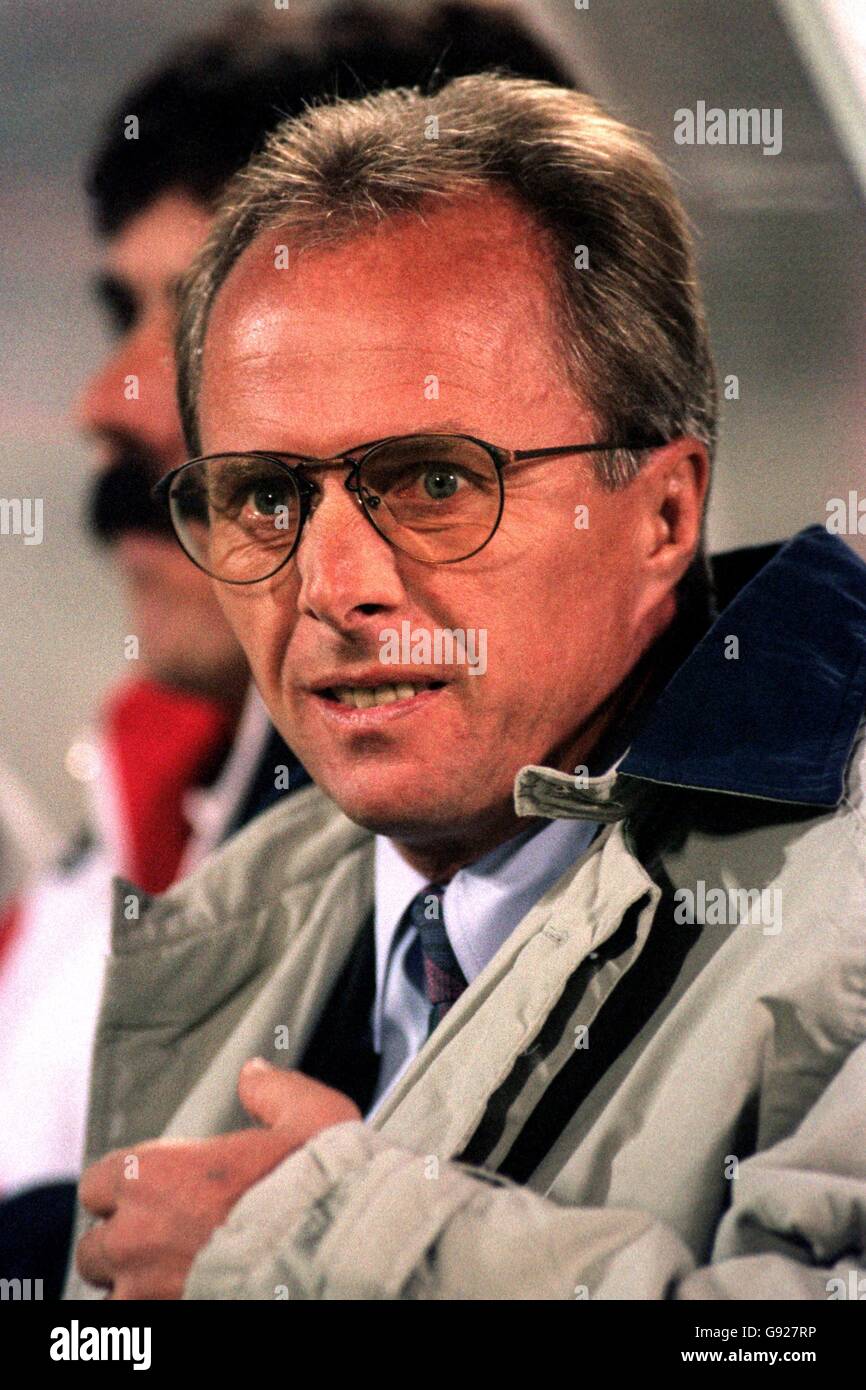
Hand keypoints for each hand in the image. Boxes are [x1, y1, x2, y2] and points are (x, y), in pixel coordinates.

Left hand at [75, 1059, 360, 1299]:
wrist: (330, 1257)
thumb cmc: (316, 1190)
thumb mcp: (307, 1115)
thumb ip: (272, 1091)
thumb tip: (255, 1075)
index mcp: (153, 1174)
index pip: (98, 1184)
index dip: (123, 1188)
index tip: (150, 1192)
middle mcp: (137, 1234)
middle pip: (95, 1247)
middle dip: (123, 1243)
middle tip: (162, 1239)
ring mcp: (146, 1289)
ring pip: (112, 1293)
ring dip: (134, 1284)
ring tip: (170, 1275)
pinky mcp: (166, 1323)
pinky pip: (135, 1324)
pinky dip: (154, 1309)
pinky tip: (185, 1295)